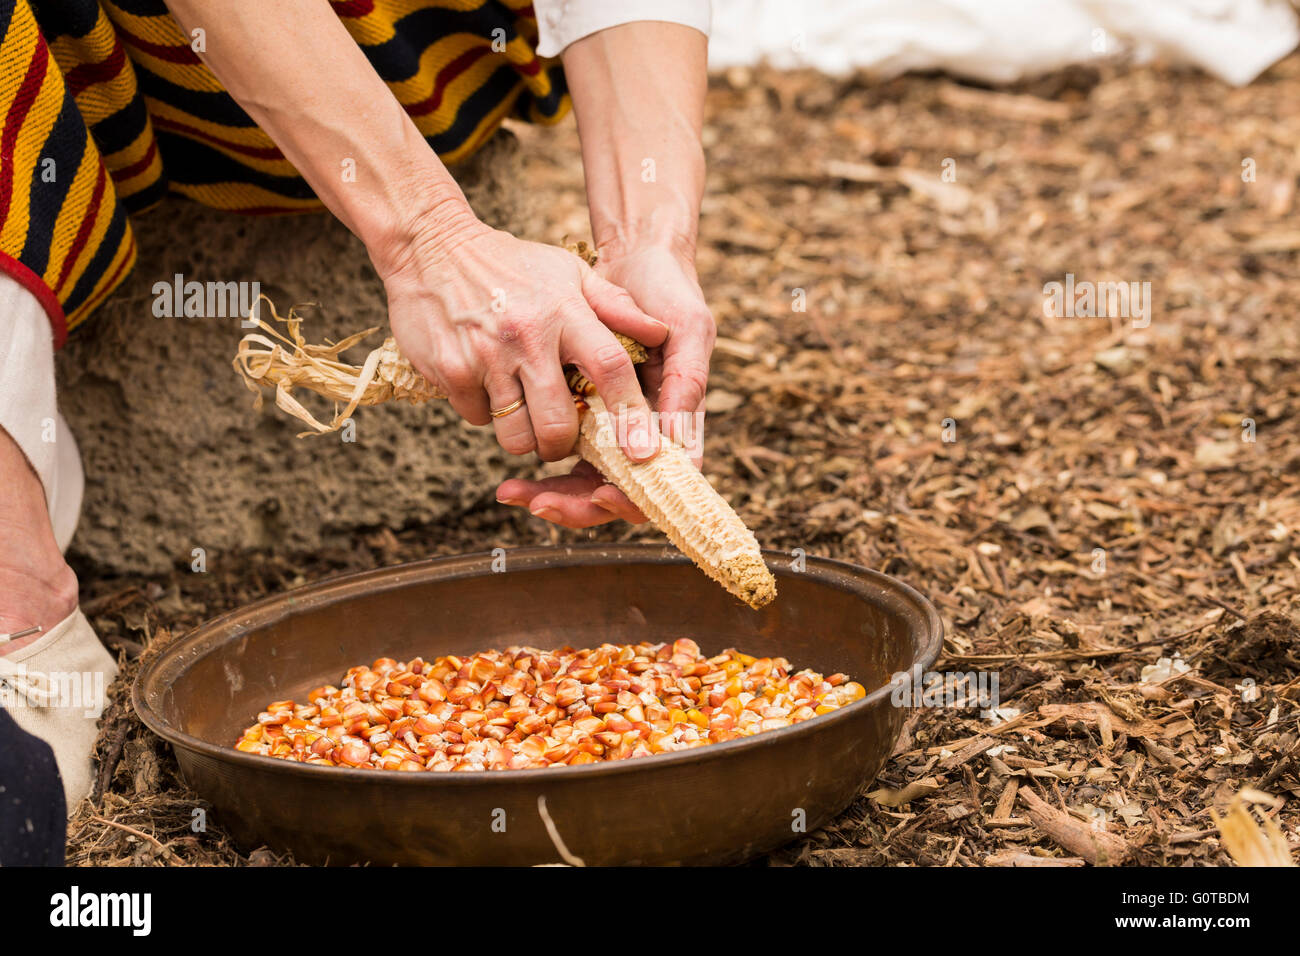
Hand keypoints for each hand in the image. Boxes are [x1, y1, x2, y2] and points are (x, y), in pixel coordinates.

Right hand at [377, 211, 667, 464]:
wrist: (431, 244)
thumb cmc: (510, 264)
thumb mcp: (568, 272)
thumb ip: (616, 307)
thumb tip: (660, 334)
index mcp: (565, 312)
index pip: (610, 369)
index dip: (630, 415)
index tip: (643, 451)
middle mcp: (528, 338)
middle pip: (559, 424)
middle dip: (564, 446)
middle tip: (561, 439)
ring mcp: (486, 357)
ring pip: (517, 435)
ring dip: (524, 437)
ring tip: (523, 412)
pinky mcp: (451, 371)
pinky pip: (478, 419)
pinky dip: (486, 413)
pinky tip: (485, 384)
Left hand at [494, 240, 715, 527]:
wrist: (634, 253)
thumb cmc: (668, 287)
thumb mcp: (687, 328)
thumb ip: (686, 382)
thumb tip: (676, 442)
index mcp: (678, 420)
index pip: (664, 484)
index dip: (633, 498)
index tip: (602, 494)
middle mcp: (646, 432)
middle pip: (616, 493)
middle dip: (576, 506)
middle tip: (537, 504)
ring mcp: (614, 426)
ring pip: (584, 483)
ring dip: (551, 496)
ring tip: (512, 493)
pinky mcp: (585, 413)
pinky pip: (563, 455)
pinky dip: (540, 467)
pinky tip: (510, 476)